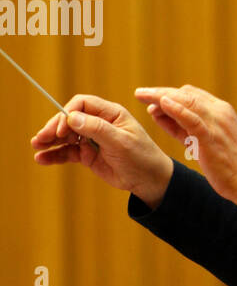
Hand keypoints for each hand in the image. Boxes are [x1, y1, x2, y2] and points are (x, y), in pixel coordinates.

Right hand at [31, 95, 173, 207]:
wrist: (150, 181)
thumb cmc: (141, 157)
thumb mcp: (121, 142)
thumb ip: (97, 129)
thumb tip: (72, 117)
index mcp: (110, 114)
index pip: (82, 104)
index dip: (68, 114)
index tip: (61, 130)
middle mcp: (99, 123)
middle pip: (70, 119)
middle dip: (54, 128)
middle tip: (41, 139)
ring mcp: (92, 139)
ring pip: (66, 136)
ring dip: (51, 140)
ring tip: (36, 146)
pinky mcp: (88, 155)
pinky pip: (68, 152)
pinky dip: (55, 155)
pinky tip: (42, 159)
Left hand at [134, 84, 236, 207]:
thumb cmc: (230, 165)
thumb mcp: (205, 142)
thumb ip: (184, 128)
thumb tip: (162, 115)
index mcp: (221, 111)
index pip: (191, 95)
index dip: (170, 96)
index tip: (152, 100)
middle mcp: (219, 112)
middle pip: (186, 94)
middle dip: (161, 92)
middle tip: (140, 94)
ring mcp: (216, 123)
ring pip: (186, 101)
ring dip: (161, 96)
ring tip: (142, 95)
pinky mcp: (212, 137)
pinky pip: (192, 118)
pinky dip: (177, 109)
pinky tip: (162, 103)